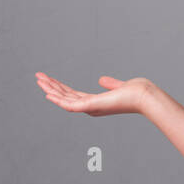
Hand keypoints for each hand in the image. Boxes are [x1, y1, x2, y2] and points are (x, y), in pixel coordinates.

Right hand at [34, 72, 154, 116]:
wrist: (145, 96)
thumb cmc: (137, 92)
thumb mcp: (119, 86)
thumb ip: (110, 84)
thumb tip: (101, 80)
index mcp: (96, 102)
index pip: (73, 95)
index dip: (60, 88)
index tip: (50, 79)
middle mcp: (91, 107)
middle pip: (65, 96)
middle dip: (51, 86)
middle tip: (38, 77)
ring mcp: (90, 107)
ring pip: (64, 99)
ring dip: (51, 89)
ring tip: (39, 80)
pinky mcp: (91, 106)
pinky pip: (70, 104)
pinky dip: (58, 99)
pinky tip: (48, 93)